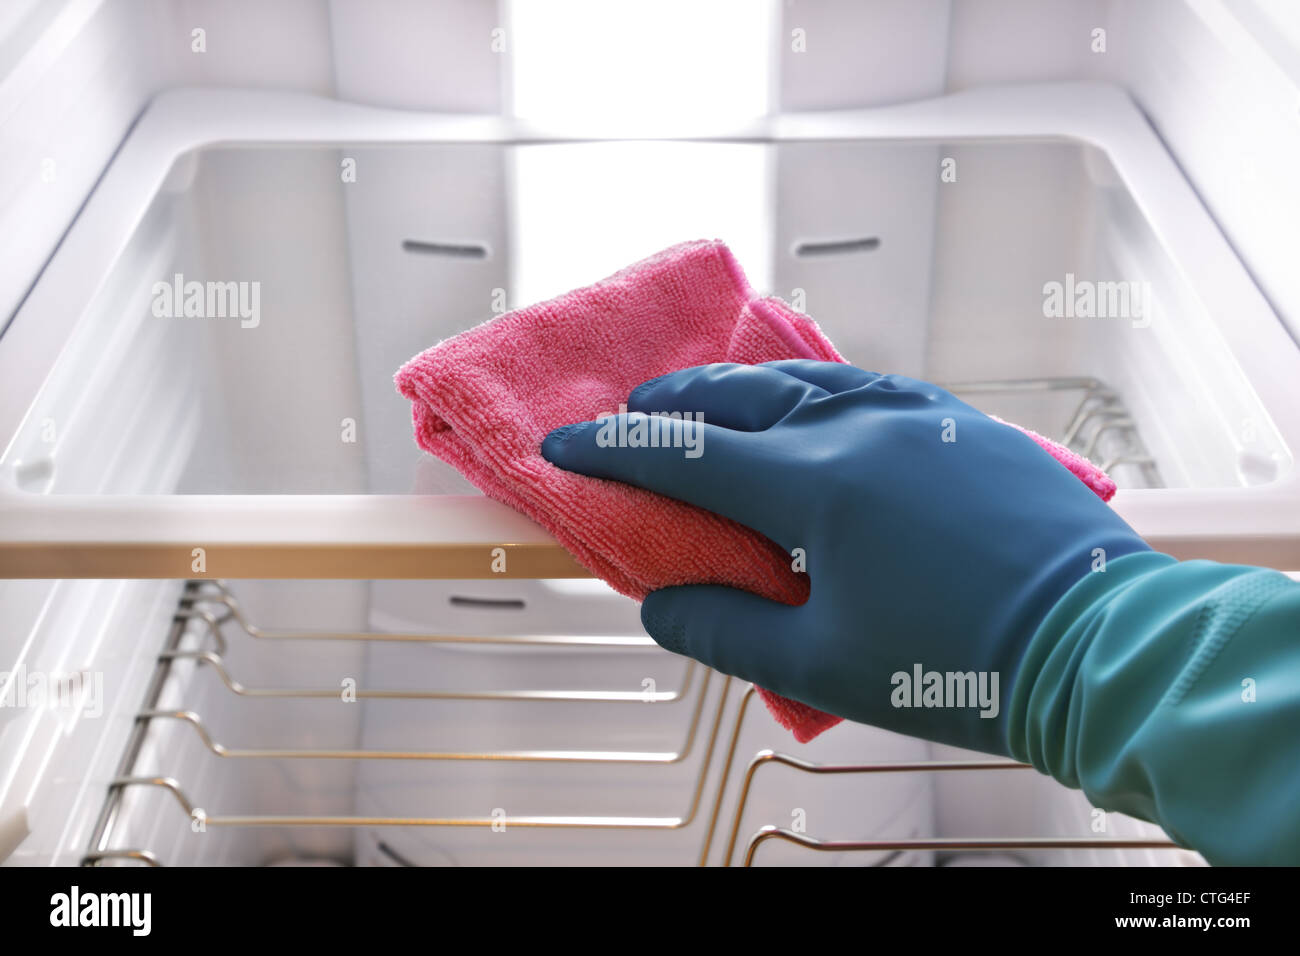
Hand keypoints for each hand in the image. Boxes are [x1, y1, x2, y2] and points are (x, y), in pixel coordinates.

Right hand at [541, 360, 1149, 753]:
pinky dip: (816, 392)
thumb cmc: (957, 665)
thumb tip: (658, 602)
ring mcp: (920, 415)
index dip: (614, 449)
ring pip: (806, 380)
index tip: (563, 445)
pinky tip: (814, 407)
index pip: (686, 454)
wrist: (1098, 645)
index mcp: (815, 484)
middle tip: (632, 413)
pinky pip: (869, 387)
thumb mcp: (823, 663)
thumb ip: (725, 629)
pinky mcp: (965, 423)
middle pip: (740, 395)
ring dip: (743, 390)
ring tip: (710, 404)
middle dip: (674, 403)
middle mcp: (860, 427)